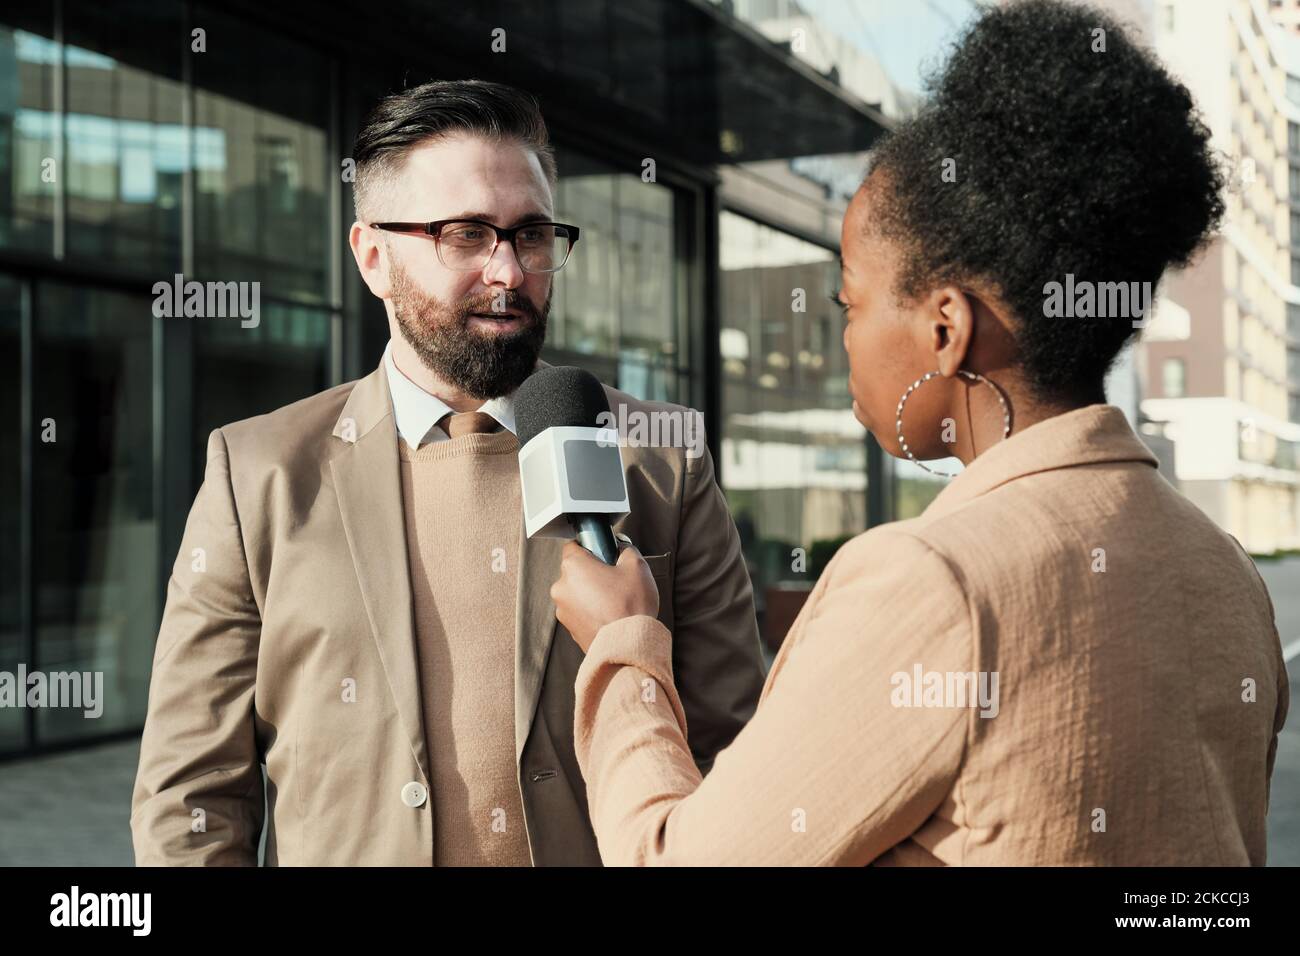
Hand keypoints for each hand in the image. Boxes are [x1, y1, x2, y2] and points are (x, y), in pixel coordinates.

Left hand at [550, 537, 659, 652]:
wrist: (627, 645)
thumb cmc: (630, 605)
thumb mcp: (637, 566)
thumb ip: (626, 549)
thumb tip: (621, 548)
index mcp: (573, 566)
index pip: (573, 546)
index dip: (591, 548)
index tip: (603, 554)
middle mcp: (561, 587)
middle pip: (575, 571)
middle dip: (592, 573)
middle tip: (614, 580)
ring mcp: (563, 610)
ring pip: (577, 593)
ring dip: (591, 594)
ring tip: (614, 602)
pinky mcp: (569, 629)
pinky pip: (579, 612)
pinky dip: (591, 612)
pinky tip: (609, 615)